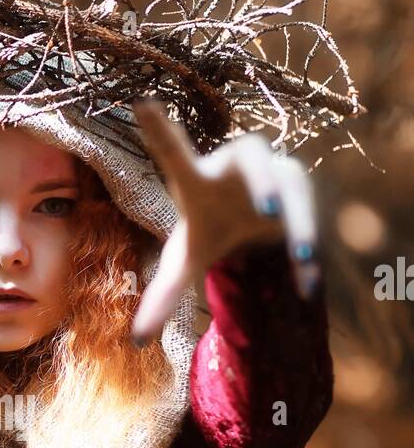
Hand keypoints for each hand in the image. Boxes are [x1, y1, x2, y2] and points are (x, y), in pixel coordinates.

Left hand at [130, 99, 320, 342]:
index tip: (140, 105)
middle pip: (252, 154)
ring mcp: (272, 172)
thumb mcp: (184, 263)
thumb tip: (138, 342)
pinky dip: (306, 247)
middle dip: (261, 178)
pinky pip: (309, 213)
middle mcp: (236, 166)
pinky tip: (306, 283)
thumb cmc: (209, 230)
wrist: (249, 221)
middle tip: (267, 210)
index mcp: (196, 179)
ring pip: (291, 180)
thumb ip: (161, 296)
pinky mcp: (300, 188)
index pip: (175, 154)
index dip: (159, 131)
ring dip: (298, 214)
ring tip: (298, 247)